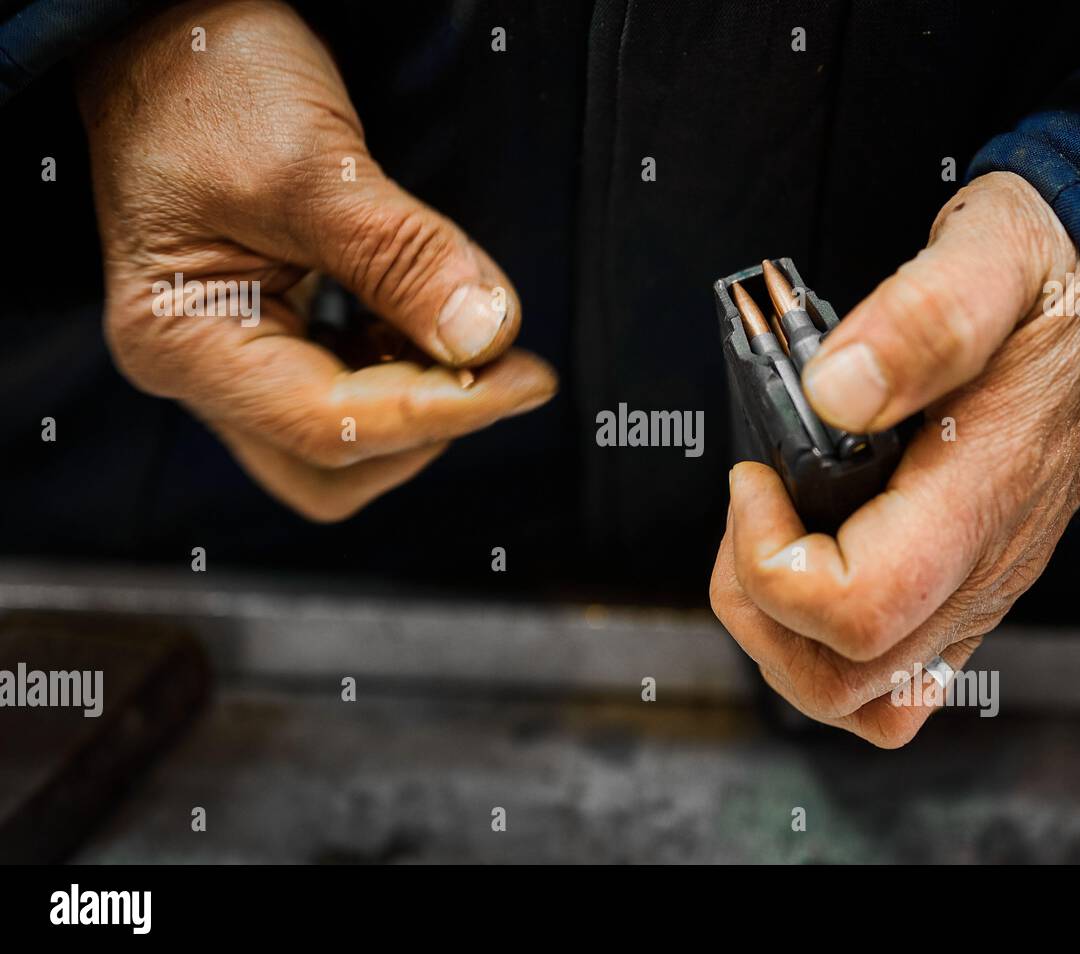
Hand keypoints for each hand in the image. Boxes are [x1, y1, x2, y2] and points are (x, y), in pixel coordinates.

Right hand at [77, 0, 556, 520]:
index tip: (529, 380)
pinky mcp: (268, 334)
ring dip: (418, 402)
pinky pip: (346, 394)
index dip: (443, 411)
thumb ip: (403, 258)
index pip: (332, 426)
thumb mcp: (311, 165)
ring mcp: (231, 356)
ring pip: (343, 442)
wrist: (169, 30)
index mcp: (184, 341)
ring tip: (467, 331)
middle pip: (332, 465)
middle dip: (424, 426)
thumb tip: (487, 338)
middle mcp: (199, 367)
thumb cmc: (209, 79)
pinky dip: (403, 373)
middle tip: (502, 365)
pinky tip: (432, 322)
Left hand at [710, 172, 1079, 745]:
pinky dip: (829, 652)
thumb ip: (924, 318)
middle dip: (756, 604)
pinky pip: (895, 680)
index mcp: (981, 494)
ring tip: (768, 540)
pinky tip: (814, 572)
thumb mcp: (998, 253)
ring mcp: (979, 590)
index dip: (769, 558)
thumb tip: (833, 393)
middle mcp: (984, 567)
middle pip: (842, 678)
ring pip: (860, 697)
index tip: (753, 474)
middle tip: (751, 509)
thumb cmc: (1063, 282)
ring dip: (780, 636)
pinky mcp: (971, 590)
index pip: (857, 606)